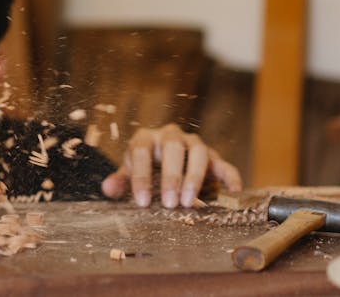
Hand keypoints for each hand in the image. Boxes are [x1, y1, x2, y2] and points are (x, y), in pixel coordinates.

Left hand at [100, 123, 241, 208]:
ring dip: (194, 177)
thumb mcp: (129, 172)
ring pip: (198, 153)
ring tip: (188, 202)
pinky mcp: (213, 157)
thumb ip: (121, 181)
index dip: (141, 177)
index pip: (141, 151)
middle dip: (171, 177)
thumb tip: (108, 188)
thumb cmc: (145, 167)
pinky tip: (231, 193)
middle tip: (169, 203)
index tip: (142, 202)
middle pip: (173, 149)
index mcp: (146, 138)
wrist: (166, 161)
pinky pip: (224, 164)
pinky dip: (230, 177)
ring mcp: (194, 144)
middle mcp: (170, 136)